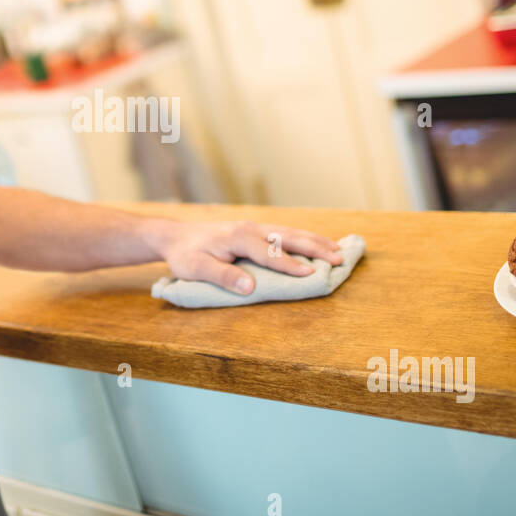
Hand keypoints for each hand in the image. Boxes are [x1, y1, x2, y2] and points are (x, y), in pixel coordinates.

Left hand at [147, 218, 343, 294]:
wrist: (176, 236)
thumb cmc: (186, 255)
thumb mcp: (196, 269)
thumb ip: (222, 277)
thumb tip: (249, 287)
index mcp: (239, 237)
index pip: (270, 253)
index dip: (291, 264)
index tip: (312, 274)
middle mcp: (252, 229)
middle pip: (289, 237)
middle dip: (315, 247)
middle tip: (340, 258)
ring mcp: (256, 227)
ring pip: (291, 233)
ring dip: (316, 240)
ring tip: (339, 250)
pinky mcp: (257, 231)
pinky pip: (286, 233)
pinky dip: (305, 238)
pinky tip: (318, 244)